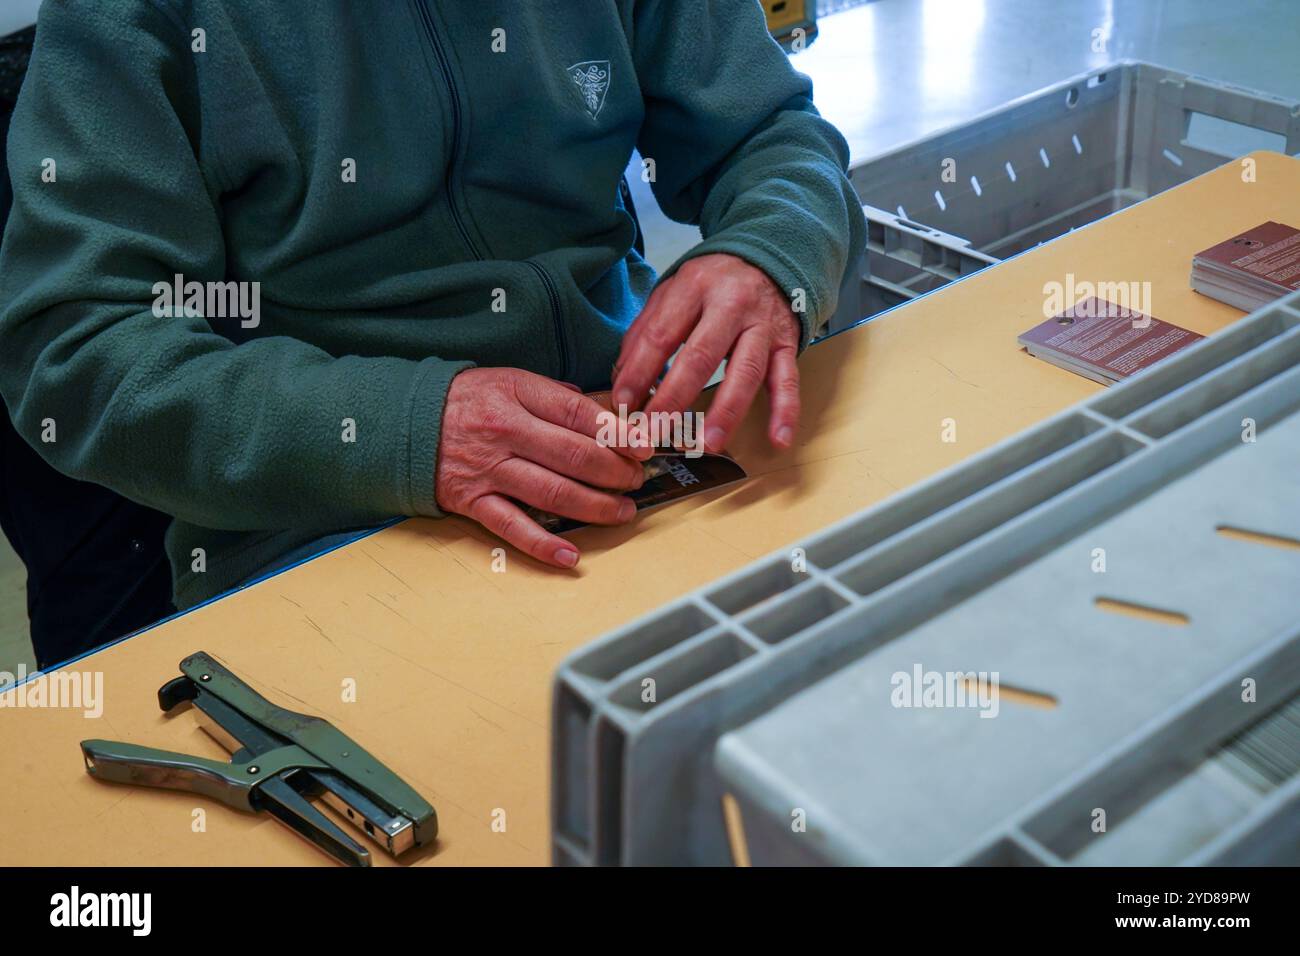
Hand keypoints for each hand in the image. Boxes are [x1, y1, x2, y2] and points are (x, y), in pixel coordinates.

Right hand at [435, 368, 643, 567]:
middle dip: (616, 471)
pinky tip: (571, 556)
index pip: (579, 414)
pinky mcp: (472, 501)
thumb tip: (603, 413)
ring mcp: (489, 469)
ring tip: (622, 512)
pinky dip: (543, 545)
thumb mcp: (509, 381)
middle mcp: (506, 430)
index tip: (645, 446)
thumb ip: (555, 397)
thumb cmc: (466, 401)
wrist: (402, 423)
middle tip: (637, 479)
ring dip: (596, 506)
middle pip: (575, 455)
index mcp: (517, 393)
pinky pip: (512, 527)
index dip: (619, 433)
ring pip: (553, 493)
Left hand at [612, 253, 800, 453]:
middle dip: (675, 399)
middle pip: (701, 357)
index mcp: (694, 287)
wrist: (769, 258)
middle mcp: (731, 305)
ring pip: (746, 372)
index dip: (639, 372)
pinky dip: (786, 411)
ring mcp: (762, 326)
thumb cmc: (713, 283)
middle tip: (655, 431)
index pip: (661, 335)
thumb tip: (622, 380)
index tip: (624, 404)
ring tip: (707, 443)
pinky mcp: (786, 344)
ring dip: (726, 412)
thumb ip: (645, 332)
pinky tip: (778, 439)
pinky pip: (787, 380)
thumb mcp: (673, 292)